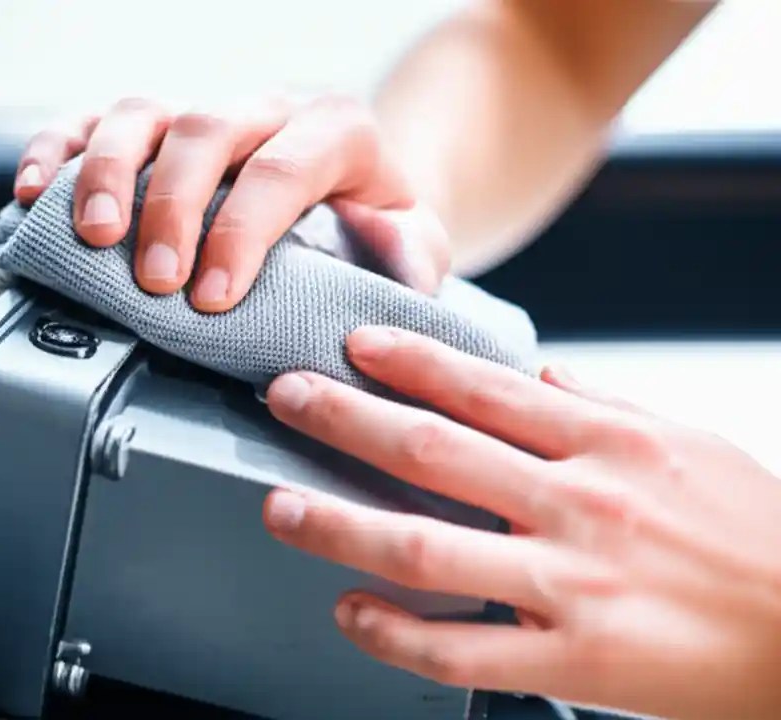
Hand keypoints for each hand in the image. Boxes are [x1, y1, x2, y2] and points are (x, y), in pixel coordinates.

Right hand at [12, 96, 449, 311]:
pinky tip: (32, 193)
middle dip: (172, 207)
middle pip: (205, 131)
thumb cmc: (375, 227)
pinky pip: (91, 120)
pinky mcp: (151, 128)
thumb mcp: (415, 244)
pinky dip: (54, 150)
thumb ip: (412, 256)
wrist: (351, 191)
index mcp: (334, 131)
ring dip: (108, 174)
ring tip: (94, 239)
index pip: (281, 169)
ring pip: (143, 114)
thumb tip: (392, 258)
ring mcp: (201, 113)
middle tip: (157, 281)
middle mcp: (263, 109)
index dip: (242, 233)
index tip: (212, 298)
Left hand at [260, 327, 780, 719]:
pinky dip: (394, 632)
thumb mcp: (688, 446)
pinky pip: (461, 648)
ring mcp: (571, 582)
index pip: (481, 387)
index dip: (406, 361)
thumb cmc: (755, 536)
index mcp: (606, 443)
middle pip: (432, 450)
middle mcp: (579, 502)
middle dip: (345, 417)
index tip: (351, 344)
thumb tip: (537, 377)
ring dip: (339, 522)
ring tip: (282, 506)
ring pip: (424, 547)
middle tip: (285, 397)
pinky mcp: (573, 658)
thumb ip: (602, 409)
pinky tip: (350, 612)